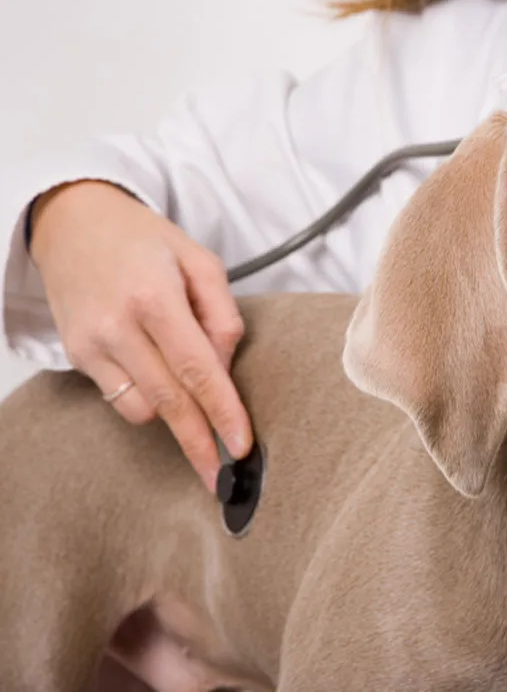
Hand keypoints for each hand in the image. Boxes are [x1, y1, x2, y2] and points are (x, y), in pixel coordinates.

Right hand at [30, 181, 252, 489]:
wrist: (72, 222)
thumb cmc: (143, 239)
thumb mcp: (200, 261)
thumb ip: (222, 315)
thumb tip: (225, 368)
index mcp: (155, 297)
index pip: (197, 369)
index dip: (222, 412)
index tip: (240, 445)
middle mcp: (118, 325)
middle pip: (169, 401)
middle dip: (200, 442)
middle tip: (222, 477)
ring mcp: (91, 344)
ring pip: (143, 408)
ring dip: (175, 414)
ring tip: (194, 398)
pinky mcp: (75, 356)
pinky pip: (119, 399)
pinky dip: (147, 398)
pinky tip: (159, 377)